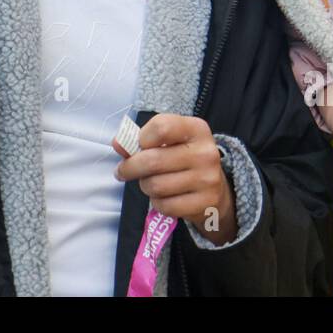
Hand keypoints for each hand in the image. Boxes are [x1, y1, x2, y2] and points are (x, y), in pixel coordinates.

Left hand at [115, 114, 236, 245]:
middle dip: (131, 168)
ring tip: (149, 182)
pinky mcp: (205, 203)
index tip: (139, 145)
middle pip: (152, 160)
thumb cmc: (184, 158)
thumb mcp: (169, 141)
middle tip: (123, 171)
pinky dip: (156, 202)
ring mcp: (207, 179)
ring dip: (145, 185)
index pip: (161, 127)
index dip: (142, 138)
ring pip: (156, 185)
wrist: (215, 189)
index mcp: (196, 129)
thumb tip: (118, 144)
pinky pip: (165, 206)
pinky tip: (161, 196)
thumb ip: (142, 140)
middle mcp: (205, 152)